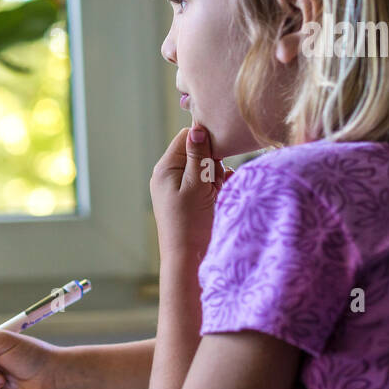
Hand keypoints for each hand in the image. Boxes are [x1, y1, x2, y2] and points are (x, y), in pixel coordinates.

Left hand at [149, 124, 232, 264]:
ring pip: (207, 168)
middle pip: (199, 152)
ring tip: (216, 195)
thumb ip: (197, 156)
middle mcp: (171, 175)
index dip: (205, 141)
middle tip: (213, 183)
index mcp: (165, 168)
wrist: (189, 259)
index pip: (186, 138)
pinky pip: (210, 184)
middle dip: (213, 163)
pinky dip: (219, 188)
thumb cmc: (190, 223)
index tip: (218, 155)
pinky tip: (223, 197)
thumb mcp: (195, 185)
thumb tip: (196, 128)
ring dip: (217, 178)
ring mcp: (182, 188)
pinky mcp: (193, 199)